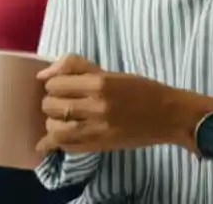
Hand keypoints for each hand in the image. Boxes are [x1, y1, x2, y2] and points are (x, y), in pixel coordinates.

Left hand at [35, 54, 194, 154]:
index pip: (54, 84)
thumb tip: (42, 76)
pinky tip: (59, 136)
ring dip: (53, 122)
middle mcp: (96, 107)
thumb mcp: (108, 71)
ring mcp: (98, 129)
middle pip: (51, 106)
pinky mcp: (101, 146)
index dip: (54, 84)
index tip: (63, 86)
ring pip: (55, 128)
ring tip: (63, 118)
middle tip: (64, 102)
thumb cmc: (139, 89)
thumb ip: (74, 66)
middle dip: (52, 102)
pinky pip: (66, 146)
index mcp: (99, 83)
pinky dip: (57, 142)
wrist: (170, 116)